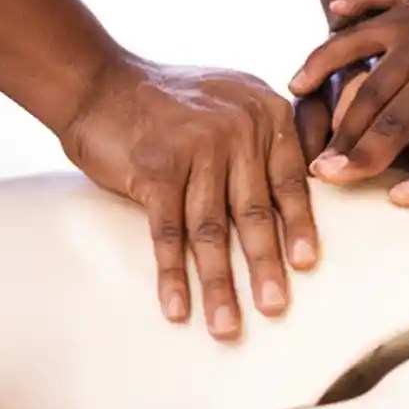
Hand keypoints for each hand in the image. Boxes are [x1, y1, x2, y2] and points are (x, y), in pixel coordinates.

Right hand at [58, 55, 316, 340]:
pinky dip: (173, 275)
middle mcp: (238, 129)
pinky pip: (168, 234)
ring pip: (212, 230)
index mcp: (265, 114)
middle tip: (276, 307)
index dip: (299, 227)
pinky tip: (177, 307)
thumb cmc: (172, 100)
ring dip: (220, 284)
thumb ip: (266, 138)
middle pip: (255, 211)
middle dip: (266, 266)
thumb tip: (306, 189)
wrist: (101, 82)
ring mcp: (197, 150)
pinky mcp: (156, 171)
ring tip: (227, 326)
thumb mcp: (234, 100)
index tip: (307, 265)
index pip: (290, 180)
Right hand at [290, 0, 408, 228]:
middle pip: (401, 115)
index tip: (397, 202)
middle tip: (330, 180)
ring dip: (338, 113)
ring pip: (372, 76)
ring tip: (312, 152)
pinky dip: (332, 44)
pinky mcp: (408, 10)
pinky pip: (362, 20)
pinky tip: (301, 79)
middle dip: (366, 150)